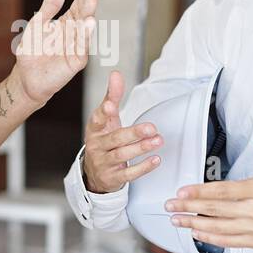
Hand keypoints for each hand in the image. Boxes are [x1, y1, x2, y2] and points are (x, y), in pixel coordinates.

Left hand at [11, 0, 101, 104]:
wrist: (26, 77)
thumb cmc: (32, 51)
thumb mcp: (38, 24)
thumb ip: (49, 7)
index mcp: (67, 23)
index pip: (79, 6)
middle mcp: (75, 34)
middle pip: (84, 16)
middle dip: (89, 4)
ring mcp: (77, 47)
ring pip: (85, 30)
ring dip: (88, 16)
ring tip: (92, 3)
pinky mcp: (76, 61)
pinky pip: (82, 47)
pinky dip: (85, 36)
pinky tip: (88, 24)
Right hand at [81, 70, 162, 193]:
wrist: (95, 173)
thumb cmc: (103, 140)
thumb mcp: (106, 119)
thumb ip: (112, 97)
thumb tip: (115, 74)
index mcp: (94, 129)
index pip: (97, 119)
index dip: (104, 113)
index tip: (111, 106)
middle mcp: (97, 146)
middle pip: (115, 138)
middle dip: (133, 133)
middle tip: (151, 128)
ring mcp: (103, 163)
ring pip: (122, 155)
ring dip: (141, 148)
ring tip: (157, 141)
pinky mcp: (112, 178)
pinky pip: (128, 173)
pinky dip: (143, 167)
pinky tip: (155, 159)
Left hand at [165, 124, 252, 252]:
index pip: (223, 191)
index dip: (199, 192)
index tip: (182, 191)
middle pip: (215, 210)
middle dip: (189, 208)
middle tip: (170, 206)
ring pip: (219, 228)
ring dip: (195, 224)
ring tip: (177, 221)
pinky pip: (231, 242)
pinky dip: (213, 239)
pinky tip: (200, 235)